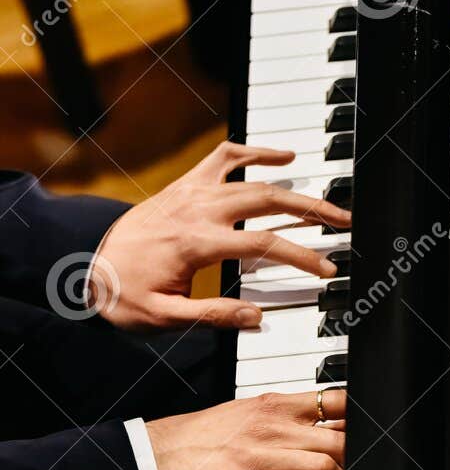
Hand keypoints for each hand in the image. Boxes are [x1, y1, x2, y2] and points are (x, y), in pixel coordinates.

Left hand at [89, 140, 349, 329]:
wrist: (86, 264)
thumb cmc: (123, 295)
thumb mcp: (164, 318)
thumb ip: (213, 317)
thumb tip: (257, 318)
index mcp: (196, 243)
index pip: (263, 244)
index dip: (300, 256)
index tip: (326, 268)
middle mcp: (198, 209)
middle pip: (268, 200)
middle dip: (312, 211)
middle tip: (344, 222)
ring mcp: (192, 191)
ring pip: (253, 177)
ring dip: (294, 185)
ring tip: (325, 200)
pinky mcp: (187, 185)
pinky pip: (225, 157)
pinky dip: (255, 151)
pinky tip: (284, 156)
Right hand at [145, 390, 345, 469]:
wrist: (157, 455)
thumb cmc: (201, 436)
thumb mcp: (247, 413)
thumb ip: (285, 418)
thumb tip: (321, 426)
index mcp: (274, 406)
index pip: (333, 400)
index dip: (361, 416)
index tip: (374, 431)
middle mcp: (272, 429)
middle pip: (337, 437)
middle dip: (360, 459)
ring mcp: (259, 460)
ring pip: (322, 468)